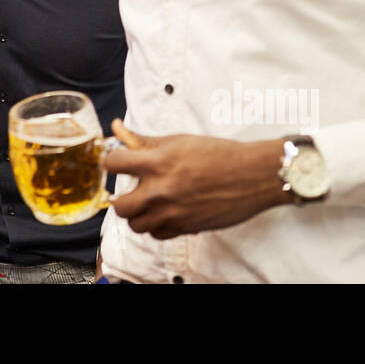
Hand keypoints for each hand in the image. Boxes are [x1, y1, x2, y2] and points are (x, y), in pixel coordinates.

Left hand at [103, 119, 289, 240]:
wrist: (252, 175)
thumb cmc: (218, 153)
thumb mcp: (178, 140)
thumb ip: (144, 140)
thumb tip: (117, 128)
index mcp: (157, 163)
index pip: (113, 164)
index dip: (112, 162)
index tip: (118, 163)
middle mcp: (161, 191)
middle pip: (120, 206)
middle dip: (121, 197)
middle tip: (132, 190)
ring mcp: (173, 213)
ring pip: (137, 225)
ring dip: (138, 214)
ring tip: (148, 202)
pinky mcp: (186, 228)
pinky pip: (157, 235)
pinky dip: (156, 226)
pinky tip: (164, 212)